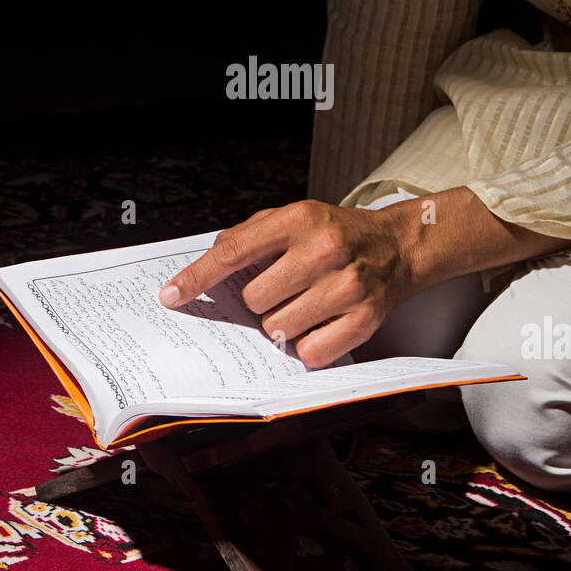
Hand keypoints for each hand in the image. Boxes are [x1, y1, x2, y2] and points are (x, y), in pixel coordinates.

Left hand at [157, 198, 423, 368]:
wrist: (397, 247)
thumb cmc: (336, 234)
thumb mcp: (293, 217)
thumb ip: (248, 236)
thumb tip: (204, 266)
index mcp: (299, 219)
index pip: (234, 252)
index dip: (197, 277)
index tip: (172, 295)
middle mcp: (324, 250)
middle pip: (255, 299)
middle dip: (261, 300)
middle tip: (285, 288)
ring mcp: (347, 286)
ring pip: (278, 328)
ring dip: (283, 323)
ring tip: (306, 304)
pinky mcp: (364, 320)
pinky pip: (309, 352)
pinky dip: (307, 344)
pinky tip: (321, 323)